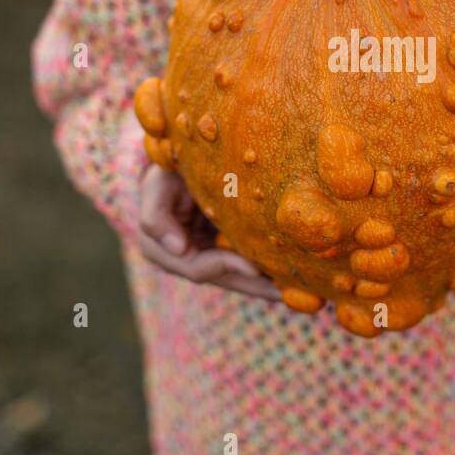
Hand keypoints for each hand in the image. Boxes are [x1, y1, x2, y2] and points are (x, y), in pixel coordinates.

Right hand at [136, 165, 281, 300]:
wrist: (176, 162)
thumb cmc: (166, 171)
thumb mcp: (155, 186)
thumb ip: (156, 216)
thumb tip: (179, 249)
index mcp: (161, 249)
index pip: (197, 267)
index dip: (226, 267)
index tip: (254, 268)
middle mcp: (183, 259)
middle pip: (224, 279)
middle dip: (254, 286)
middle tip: (286, 293)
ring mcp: (204, 255)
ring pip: (237, 276)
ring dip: (264, 284)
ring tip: (299, 292)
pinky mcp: (222, 246)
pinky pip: (244, 263)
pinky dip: (265, 270)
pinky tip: (293, 278)